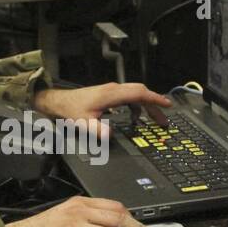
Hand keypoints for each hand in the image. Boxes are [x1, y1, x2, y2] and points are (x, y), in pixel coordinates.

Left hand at [33, 83, 171, 133]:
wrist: (60, 101)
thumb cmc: (71, 109)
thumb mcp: (83, 122)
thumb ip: (97, 130)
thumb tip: (110, 136)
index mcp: (111, 95)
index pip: (139, 93)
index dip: (155, 99)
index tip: (167, 105)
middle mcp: (114, 90)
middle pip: (141, 92)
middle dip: (155, 105)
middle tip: (164, 118)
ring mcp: (112, 91)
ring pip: (136, 95)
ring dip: (146, 106)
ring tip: (154, 120)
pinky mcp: (109, 95)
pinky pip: (129, 98)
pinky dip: (136, 107)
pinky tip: (136, 118)